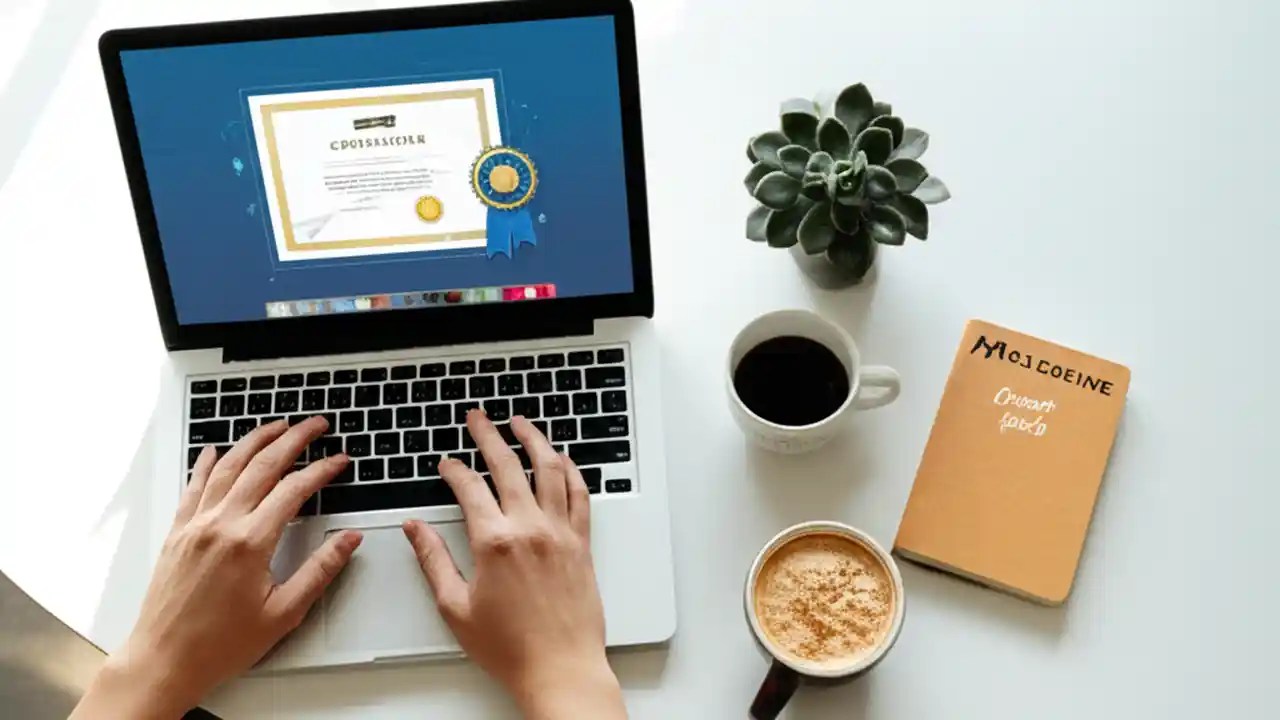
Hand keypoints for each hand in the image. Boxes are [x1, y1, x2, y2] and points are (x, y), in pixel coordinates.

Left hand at [71, 417, 360, 719]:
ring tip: (276, 426)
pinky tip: (214, 450)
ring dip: (255, 440)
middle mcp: (220, 525)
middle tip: (315, 425)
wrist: (163, 661)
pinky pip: (194, 486)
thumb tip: (348, 540)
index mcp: (250, 543)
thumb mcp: (284, 613)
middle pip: (262, 465)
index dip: (322, 470)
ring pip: (227, 467)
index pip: (294, 490)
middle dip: (294, 439)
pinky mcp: (178, 533)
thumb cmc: (219, 645)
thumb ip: (320, 570)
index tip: (339, 461)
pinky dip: (206, 463)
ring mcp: (195, 526)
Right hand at [403, 412, 624, 718]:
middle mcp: (530, 529)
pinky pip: (579, 494)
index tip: (446, 462)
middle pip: (508, 465)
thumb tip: (415, 529)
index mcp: (495, 542)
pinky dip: (570, 470)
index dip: (453, 470)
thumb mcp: (455, 606)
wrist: (559, 668)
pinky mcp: (581, 543)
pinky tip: (561, 459)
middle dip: (488, 435)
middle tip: (477, 417)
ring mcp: (560, 533)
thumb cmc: (509, 647)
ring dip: (533, 439)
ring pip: (549, 469)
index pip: (469, 488)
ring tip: (520, 422)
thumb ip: (433, 560)